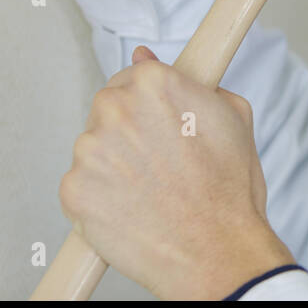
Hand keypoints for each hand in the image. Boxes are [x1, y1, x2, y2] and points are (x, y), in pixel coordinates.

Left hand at [58, 45, 293, 299]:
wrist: (217, 250)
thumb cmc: (229, 190)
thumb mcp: (233, 118)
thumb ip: (194, 81)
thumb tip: (148, 57)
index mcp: (155, 83)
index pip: (132, 76)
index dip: (148, 105)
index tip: (157, 124)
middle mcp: (116, 109)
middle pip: (108, 108)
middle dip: (129, 132)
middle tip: (159, 164)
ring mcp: (90, 150)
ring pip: (93, 148)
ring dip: (114, 165)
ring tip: (151, 190)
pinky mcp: (73, 190)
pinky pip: (80, 185)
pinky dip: (100, 197)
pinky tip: (133, 208)